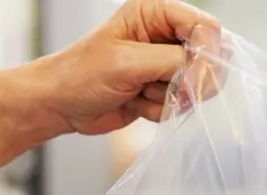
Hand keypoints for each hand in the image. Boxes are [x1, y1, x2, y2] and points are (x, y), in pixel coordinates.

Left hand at [39, 0, 221, 135]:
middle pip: (208, 57)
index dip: (206, 54)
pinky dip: (160, 110)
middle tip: (157, 87)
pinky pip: (181, 103)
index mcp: (155, 12)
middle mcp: (164, 34)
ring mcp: (164, 63)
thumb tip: (207, 68)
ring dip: (168, 97)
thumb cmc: (80, 75)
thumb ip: (172, 61)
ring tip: (138, 92)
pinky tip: (135, 103)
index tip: (193, 80)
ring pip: (196, 85)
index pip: (205, 27)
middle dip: (187, 80)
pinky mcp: (161, 89)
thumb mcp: (127, 62)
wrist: (58, 105)